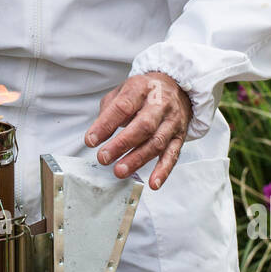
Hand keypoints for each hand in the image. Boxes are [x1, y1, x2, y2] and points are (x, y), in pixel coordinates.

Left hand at [84, 71, 191, 188]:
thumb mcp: (123, 91)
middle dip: (122, 144)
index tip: (91, 140)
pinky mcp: (179, 136)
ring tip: (119, 171)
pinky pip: (173, 155)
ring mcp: (171, 121)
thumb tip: (97, 134)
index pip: (123, 106)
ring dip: (137, 160)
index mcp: (141, 88)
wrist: (176, 88)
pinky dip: (163, 171)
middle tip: (104, 158)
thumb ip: (109, 110)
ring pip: (157, 142)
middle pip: (143, 125)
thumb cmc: (143, 92)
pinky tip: (153, 183)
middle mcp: (160, 104)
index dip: (106, 124)